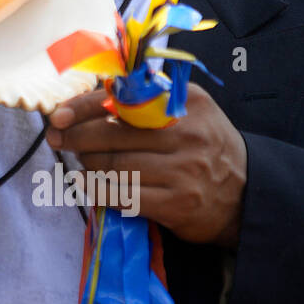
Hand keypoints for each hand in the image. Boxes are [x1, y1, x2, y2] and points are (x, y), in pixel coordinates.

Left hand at [46, 82, 247, 246]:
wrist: (246, 193)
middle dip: (76, 136)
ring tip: (81, 160)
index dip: (82, 108)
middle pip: (113, 134)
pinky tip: (86, 184)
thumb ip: (145, 100)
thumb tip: (86, 102)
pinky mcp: (177, 203)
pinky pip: (124, 195)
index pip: (122, 99)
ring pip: (115, 165)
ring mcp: (183, 170)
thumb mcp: (186, 111)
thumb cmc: (204, 146)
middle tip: (57, 138)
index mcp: (185, 102)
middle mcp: (187, 134)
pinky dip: (99, 190)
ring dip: (88, 163)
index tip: (58, 115)